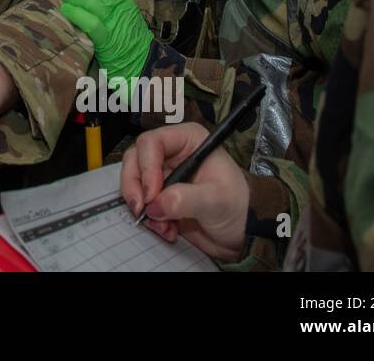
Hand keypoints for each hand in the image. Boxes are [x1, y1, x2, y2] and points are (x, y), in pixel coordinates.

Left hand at [61, 0, 152, 83]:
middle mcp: (118, 6)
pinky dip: (75, 14)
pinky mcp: (106, 39)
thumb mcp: (124, 12)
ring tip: (66, 6)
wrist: (142, 61)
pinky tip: (66, 13)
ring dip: (72, 0)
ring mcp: (112, 21)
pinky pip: (89, 22)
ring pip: (89, 0)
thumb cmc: (128, 36)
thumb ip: (107, 0)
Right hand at [121, 122, 249, 261]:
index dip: (147, 167)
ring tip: (164, 226)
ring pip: (133, 182)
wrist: (241, 232)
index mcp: (187, 141)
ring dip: (143, 207)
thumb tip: (155, 205)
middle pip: (135, 160)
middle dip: (135, 187)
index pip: (152, 143)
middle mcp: (171, 154)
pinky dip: (148, 219)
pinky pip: (140, 203)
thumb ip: (186, 198)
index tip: (152, 194)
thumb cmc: (237, 206)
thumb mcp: (216, 200)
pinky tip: (167, 229)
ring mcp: (162, 175)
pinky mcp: (158, 196)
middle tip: (143, 210)